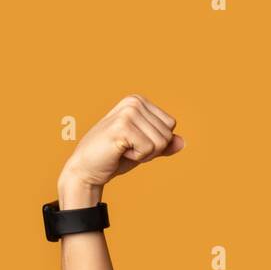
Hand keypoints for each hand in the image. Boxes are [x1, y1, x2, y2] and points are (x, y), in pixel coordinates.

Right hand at [58, 94, 184, 194]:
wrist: (87, 168)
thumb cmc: (115, 157)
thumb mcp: (145, 148)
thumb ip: (163, 144)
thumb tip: (183, 142)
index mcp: (139, 101)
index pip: (171, 125)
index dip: (157, 142)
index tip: (135, 142)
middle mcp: (134, 102)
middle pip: (167, 134)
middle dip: (151, 150)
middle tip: (128, 148)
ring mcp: (128, 112)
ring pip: (160, 143)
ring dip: (144, 154)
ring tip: (123, 149)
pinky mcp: (122, 126)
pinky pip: (149, 149)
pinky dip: (137, 157)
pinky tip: (119, 151)